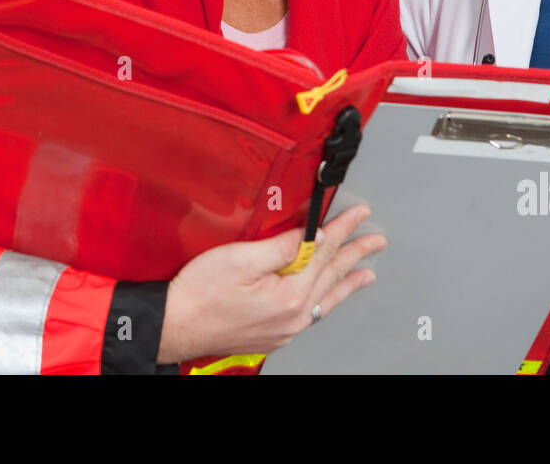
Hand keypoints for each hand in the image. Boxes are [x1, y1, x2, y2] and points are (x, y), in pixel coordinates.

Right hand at [156, 204, 384, 362]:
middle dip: (355, 254)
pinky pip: (309, 313)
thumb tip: (312, 236)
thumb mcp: (241, 258)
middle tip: (375, 241)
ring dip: (346, 282)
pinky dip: (324, 299)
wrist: (174, 324)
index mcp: (289, 297)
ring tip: (365, 273)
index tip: (359, 215)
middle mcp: (292, 317)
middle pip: (331, 277)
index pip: (325, 253)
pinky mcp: (272, 334)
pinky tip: (326, 296)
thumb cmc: (199, 294)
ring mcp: (283, 329)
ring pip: (324, 298)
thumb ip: (282, 247)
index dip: (343, 230)